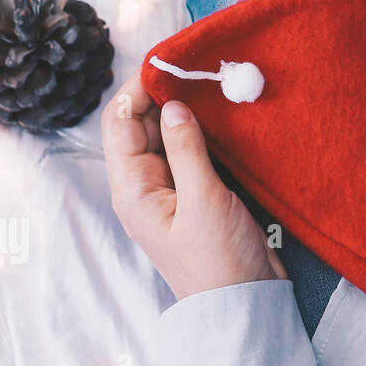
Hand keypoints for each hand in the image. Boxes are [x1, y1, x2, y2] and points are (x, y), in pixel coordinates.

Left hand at [101, 70, 285, 300]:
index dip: (137, 89)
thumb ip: (186, 149)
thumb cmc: (219, 260)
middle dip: (161, 93)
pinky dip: (201, 130)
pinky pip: (190, 151)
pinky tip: (222, 114)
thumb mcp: (204, 200)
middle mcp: (145, 185)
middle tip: (193, 65)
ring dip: (183, 109)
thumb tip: (172, 104)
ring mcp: (170, 189)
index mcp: (133, 189)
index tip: (167, 62)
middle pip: (140, 125)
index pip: (120, 124)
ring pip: (167, 136)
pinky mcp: (196, 193)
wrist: (245, 303)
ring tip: (208, 81)